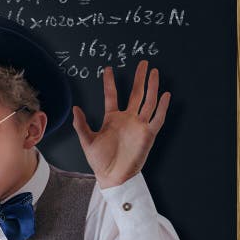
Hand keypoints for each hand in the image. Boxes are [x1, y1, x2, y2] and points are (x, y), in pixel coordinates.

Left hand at [72, 59, 171, 188]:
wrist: (112, 176)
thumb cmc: (99, 161)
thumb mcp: (87, 141)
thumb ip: (81, 124)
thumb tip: (75, 108)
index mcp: (111, 119)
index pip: (112, 96)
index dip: (110, 82)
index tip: (108, 69)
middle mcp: (127, 119)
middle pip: (136, 94)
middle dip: (140, 78)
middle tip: (143, 63)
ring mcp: (138, 125)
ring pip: (148, 102)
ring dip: (152, 87)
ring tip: (154, 72)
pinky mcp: (148, 134)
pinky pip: (157, 118)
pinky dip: (162, 106)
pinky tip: (165, 94)